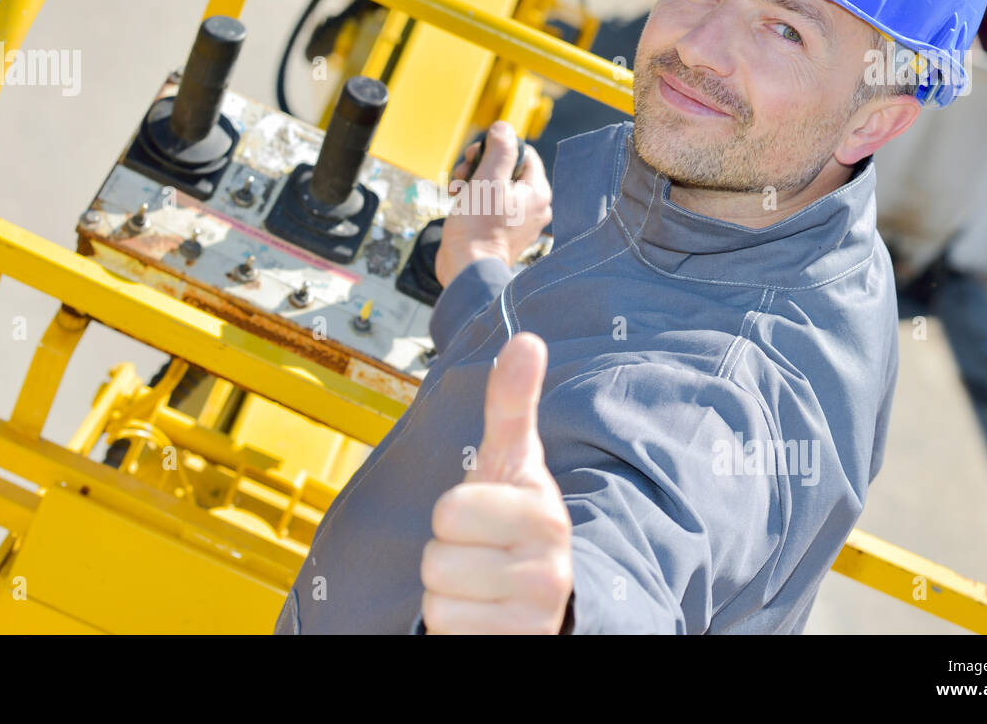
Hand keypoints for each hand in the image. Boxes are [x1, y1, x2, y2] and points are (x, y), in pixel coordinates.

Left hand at [420, 332, 572, 633]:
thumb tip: (526, 339)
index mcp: (544, 516)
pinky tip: (483, 618)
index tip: (483, 518)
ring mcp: (535, 618)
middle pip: (437, 558)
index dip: (453, 513)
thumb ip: (512, 403)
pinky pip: (448, 634)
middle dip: (447, 557)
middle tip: (479, 555)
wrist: (539, 600)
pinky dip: (456, 630)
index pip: (448, 511)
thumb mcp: (512, 463)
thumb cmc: (514, 523)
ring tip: (481, 588)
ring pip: (438, 601)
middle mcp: (550, 571)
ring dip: (449, 595)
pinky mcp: (517, 648)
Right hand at [435, 120, 550, 287]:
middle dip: (481, 165)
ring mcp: (520, 221)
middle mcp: (534, 206)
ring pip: (497, 186)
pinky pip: (492, 205)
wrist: (467, 268)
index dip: (497, 148)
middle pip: (508, 169)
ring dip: (474, 181)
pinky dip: (475, 199)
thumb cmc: (478, 226)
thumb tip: (503, 127)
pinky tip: (458, 201)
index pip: (523, 153)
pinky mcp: (504, 232)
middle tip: (462, 172)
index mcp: (537, 192)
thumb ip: (499, 150)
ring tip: (456, 188)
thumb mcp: (488, 179)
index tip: (475, 155)